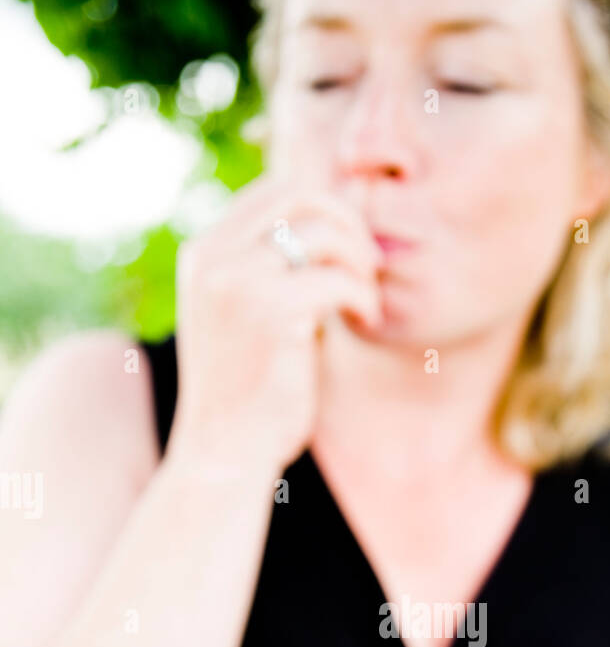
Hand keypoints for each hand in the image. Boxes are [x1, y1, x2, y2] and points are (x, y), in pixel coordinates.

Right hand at [169, 174, 383, 477]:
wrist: (224, 453)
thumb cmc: (246, 395)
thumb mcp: (248, 318)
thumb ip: (274, 272)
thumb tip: (332, 229)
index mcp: (204, 254)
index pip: (275, 193)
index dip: (326, 212)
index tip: (349, 254)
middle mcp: (214, 258)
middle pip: (301, 196)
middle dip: (348, 225)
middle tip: (368, 269)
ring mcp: (237, 281)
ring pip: (323, 231)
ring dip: (360, 262)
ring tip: (365, 302)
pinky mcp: (270, 312)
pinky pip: (338, 279)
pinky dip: (364, 297)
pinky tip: (364, 323)